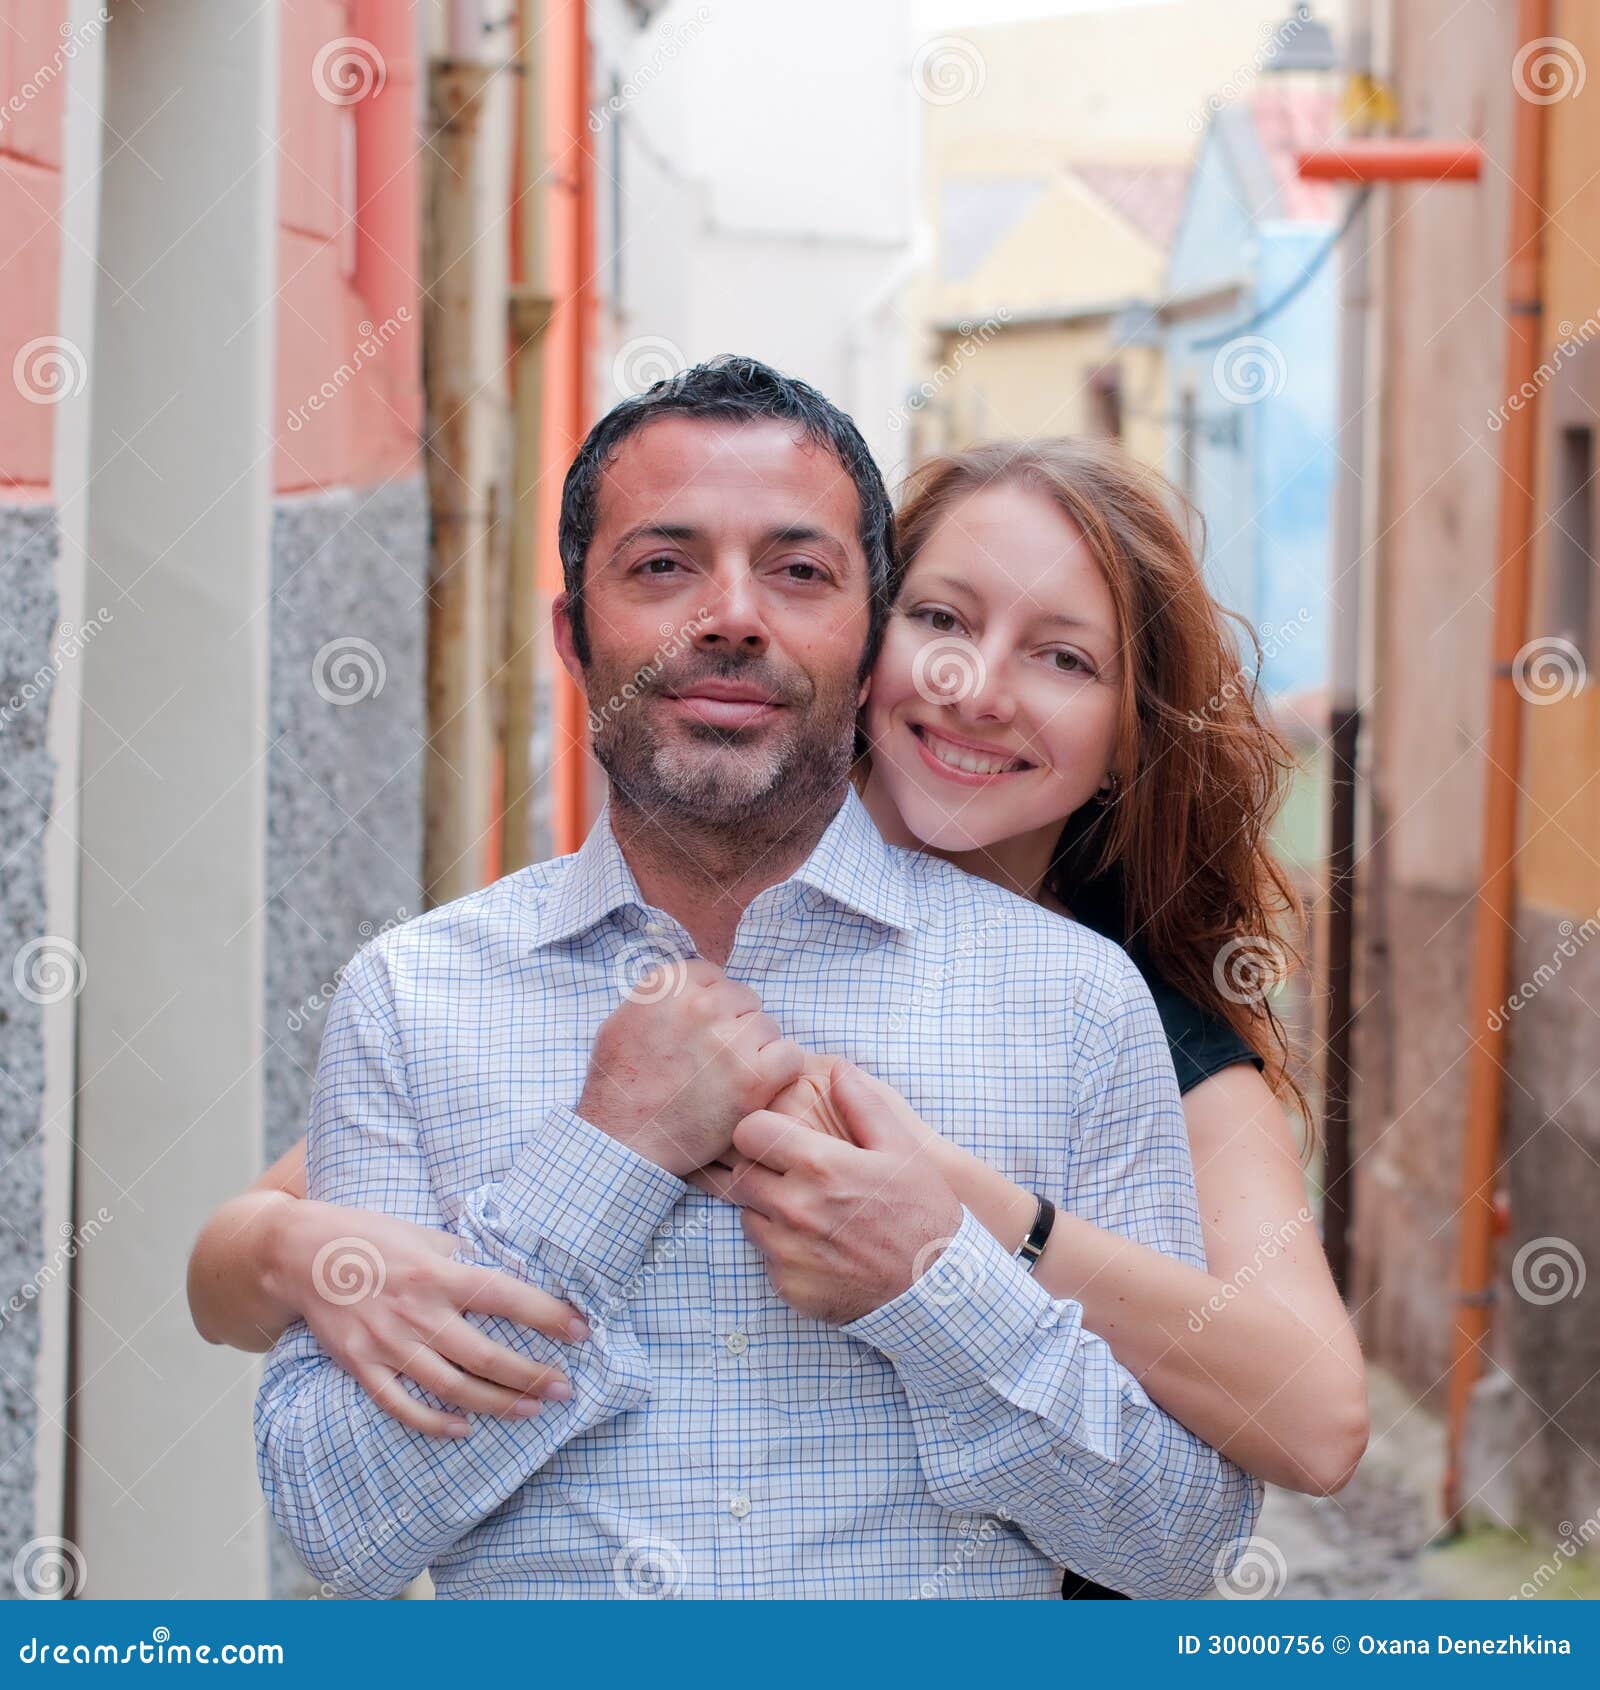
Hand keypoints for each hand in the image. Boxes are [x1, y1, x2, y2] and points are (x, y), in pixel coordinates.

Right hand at [267, 1200, 589, 1436]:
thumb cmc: (370, 1236)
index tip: (581, 1329)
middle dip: (531, 1375)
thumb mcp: (424, 1234)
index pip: (506, 1296)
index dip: (546, 1314)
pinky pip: (401, 1405)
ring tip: (531, 1410)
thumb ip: (462, 1256)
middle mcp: (417, 1312)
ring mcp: (387, 1344)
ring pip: (452, 1388)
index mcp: (438, 1273)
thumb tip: (505, 1269)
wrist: (299, 1253)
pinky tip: (464, 1429)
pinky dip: (433, 1423)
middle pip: (486, 1355)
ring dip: (496, 1404)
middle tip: (566, 1389)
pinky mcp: (360, 1366)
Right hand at [577, 958, 805, 1174]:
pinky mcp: (754, 1078)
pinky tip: (757, 1088)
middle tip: (716, 1059)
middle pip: (745, 999)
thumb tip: (697, 987)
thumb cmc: (618, 1086)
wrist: (622, 1140)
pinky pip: (790, 1056)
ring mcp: (730, 1040)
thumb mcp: (623, 1020)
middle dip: (734, 1025)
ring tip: (730, 1078)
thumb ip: (664, 997)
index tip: (702, 1029)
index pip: (714, 975)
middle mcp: (702, 1004)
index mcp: (669, 985)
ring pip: (768, 1027)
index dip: (712, 1004)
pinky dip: (779, 1072)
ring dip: (756, 1049)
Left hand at [687, 1061, 962, 1323]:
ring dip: (768, 1211)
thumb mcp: (902, 1149)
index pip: (748, 1133)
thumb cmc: (923, 1211)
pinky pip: (767, 1259)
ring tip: (809, 1213)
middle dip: (760, 1170)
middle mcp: (795, 1208)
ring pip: (748, 1217)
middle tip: (792, 1176)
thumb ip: (863, 1104)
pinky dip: (784, 1251)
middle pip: (740, 1175)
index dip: (760, 1130)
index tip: (775, 1137)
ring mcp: (788, 1251)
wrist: (938, 1287)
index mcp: (820, 1166)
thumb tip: (839, 1070)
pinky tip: (819, 1248)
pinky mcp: (788, 1286)